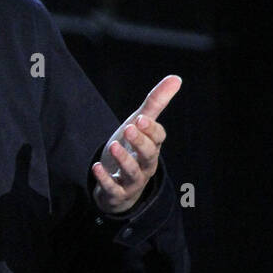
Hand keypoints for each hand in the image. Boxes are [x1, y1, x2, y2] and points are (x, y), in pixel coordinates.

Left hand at [91, 74, 181, 213]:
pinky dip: (105, 179)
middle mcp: (146, 165)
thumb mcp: (139, 126)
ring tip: (113, 146)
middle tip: (129, 128)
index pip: (158, 138)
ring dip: (124, 160)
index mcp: (152, 148)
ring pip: (133, 172)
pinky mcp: (117, 194)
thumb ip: (155, 103)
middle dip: (140, 142)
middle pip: (148, 155)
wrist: (119, 186)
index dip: (151, 130)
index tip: (140, 119)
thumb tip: (176, 78)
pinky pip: (113, 189)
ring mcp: (132, 181)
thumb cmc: (132, 151)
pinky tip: (96, 168)